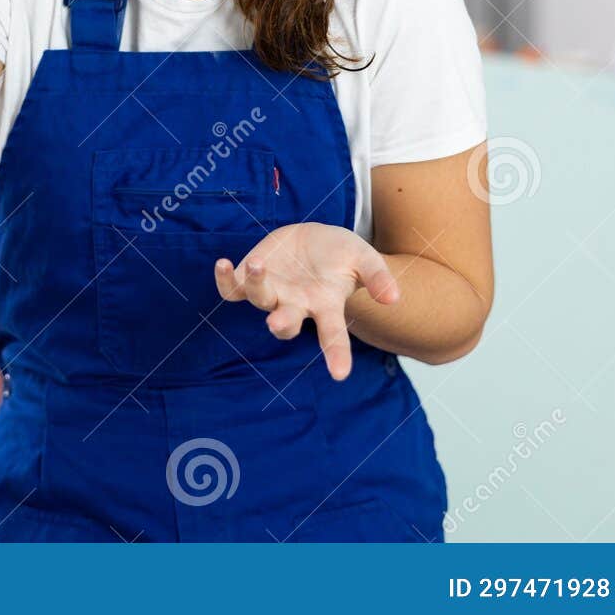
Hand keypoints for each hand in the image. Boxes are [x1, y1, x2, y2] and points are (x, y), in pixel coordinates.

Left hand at [214, 222, 399, 379]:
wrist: (315, 241)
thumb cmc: (342, 255)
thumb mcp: (365, 258)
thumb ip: (378, 277)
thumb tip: (393, 299)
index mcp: (325, 306)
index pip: (332, 335)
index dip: (336, 354)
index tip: (340, 374)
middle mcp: (296, 305)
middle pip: (286, 324)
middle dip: (281, 325)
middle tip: (277, 323)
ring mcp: (272, 293)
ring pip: (259, 299)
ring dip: (257, 284)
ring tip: (259, 265)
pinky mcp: (250, 277)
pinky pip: (232, 287)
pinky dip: (223, 279)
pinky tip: (222, 264)